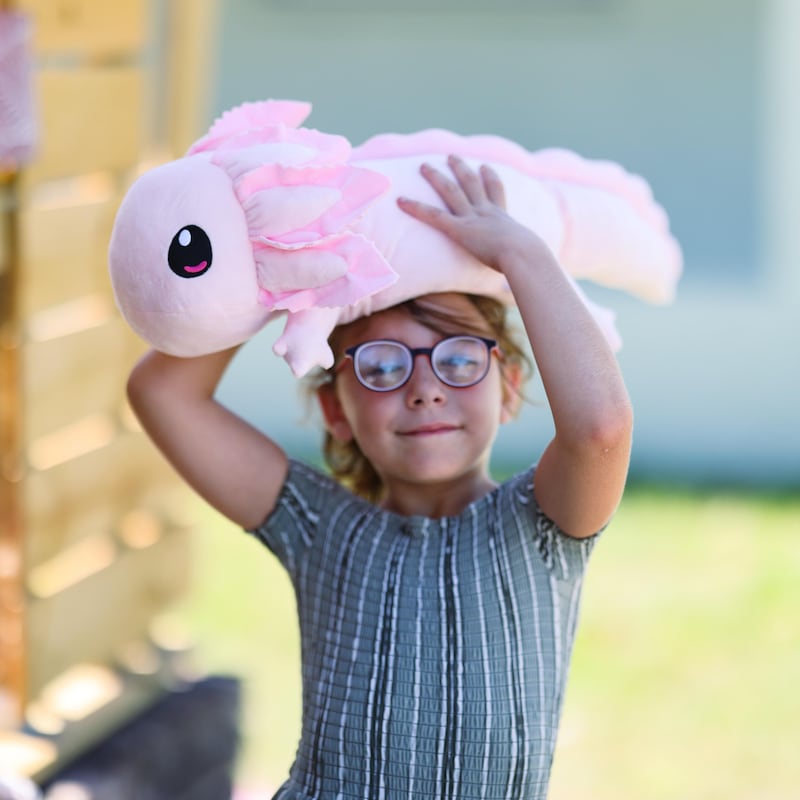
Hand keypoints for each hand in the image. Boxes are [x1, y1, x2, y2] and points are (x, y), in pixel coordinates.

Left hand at [397, 155, 542, 271]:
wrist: (524, 254)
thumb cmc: (529, 261)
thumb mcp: (527, 259)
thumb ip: (522, 264)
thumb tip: (525, 281)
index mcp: (504, 219)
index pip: (496, 193)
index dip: (490, 178)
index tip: (485, 166)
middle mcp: (486, 212)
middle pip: (471, 184)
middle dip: (460, 169)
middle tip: (452, 156)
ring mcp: (472, 218)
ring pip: (450, 191)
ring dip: (436, 177)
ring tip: (424, 165)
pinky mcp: (460, 229)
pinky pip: (433, 216)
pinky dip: (416, 207)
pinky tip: (401, 201)